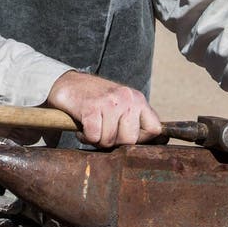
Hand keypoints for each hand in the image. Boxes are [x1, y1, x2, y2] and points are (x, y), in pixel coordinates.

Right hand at [46, 72, 161, 147]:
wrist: (69, 83)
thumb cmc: (97, 99)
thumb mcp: (123, 105)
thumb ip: (137, 120)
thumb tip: (159, 143)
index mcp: (138, 99)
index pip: (155, 129)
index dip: (142, 141)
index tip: (126, 139)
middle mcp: (127, 98)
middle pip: (130, 140)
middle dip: (115, 143)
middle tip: (104, 133)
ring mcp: (110, 102)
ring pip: (109, 140)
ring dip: (97, 140)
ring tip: (93, 127)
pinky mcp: (91, 107)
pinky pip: (93, 136)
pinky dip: (85, 137)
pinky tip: (83, 127)